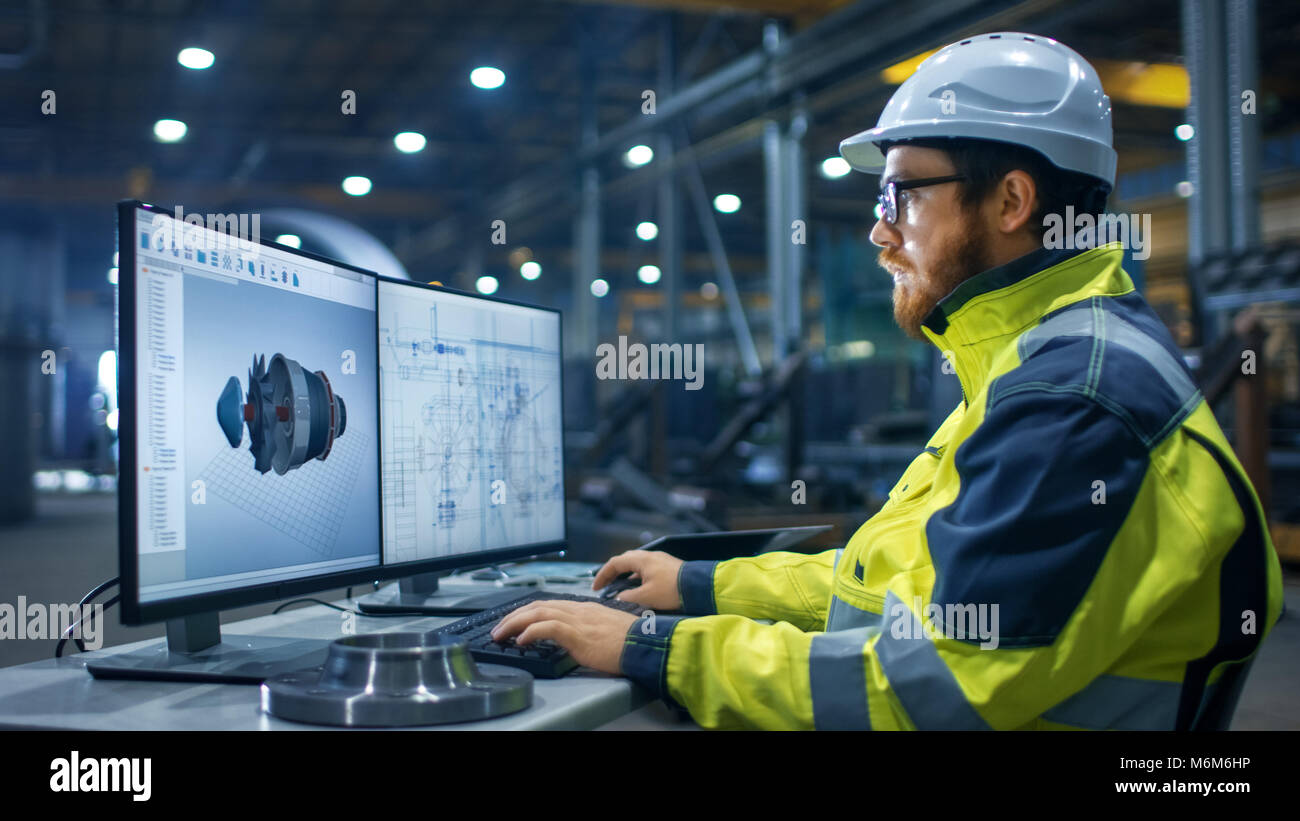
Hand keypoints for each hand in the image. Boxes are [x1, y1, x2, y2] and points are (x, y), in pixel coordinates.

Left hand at [489, 600, 638, 673]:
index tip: (514, 621)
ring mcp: (578, 620)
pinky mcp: (578, 633)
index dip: (527, 611)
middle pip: (538, 605)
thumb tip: (579, 638)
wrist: (646, 644)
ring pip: (537, 613)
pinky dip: (531, 631)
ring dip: (514, 623)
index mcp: (585, 609)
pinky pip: (547, 628)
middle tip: (499, 628)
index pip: (549, 604)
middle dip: (514, 616)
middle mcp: (578, 610)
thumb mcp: (607, 630)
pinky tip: (520, 640)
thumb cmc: (633, 641)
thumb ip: (591, 629)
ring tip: (500, 634)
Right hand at [592, 550, 684, 610]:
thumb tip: (619, 598)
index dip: (602, 575)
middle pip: (624, 561)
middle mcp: (649, 556)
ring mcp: (659, 560)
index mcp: (641, 560)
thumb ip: (628, 598)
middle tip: (605, 586)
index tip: (596, 587)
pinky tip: (639, 589)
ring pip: (636, 565)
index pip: (614, 563)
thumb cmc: (673, 590)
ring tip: (620, 589)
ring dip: (626, 576)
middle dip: (613, 573)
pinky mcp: (667, 567)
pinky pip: (646, 569)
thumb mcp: (646, 597)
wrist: (699, 587)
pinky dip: (637, 577)